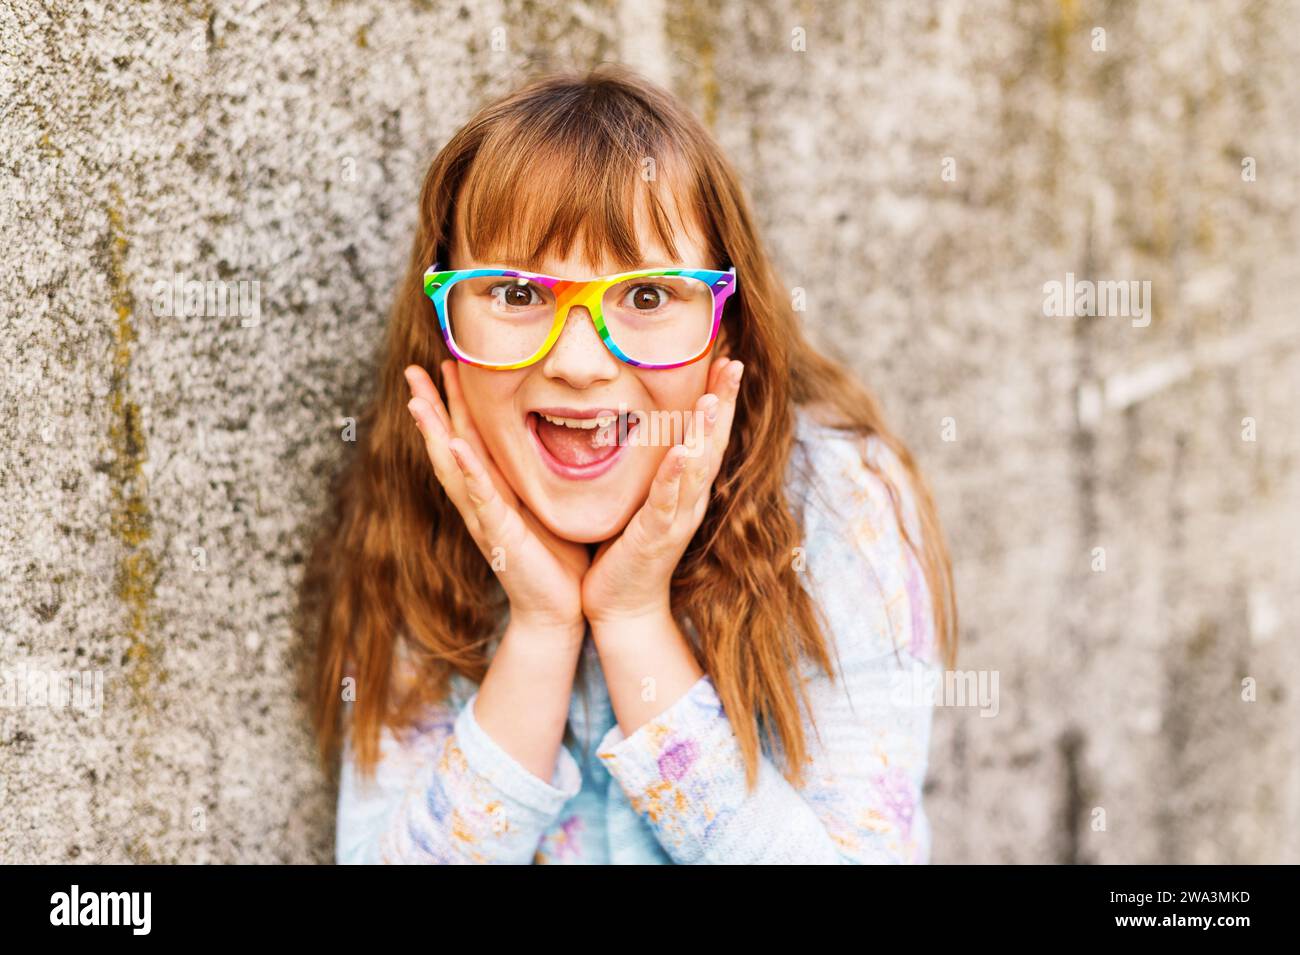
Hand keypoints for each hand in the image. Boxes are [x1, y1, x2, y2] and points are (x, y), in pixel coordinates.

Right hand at [405, 360, 589, 638]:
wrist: (560, 610)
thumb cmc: (559, 560)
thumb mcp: (550, 506)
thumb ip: (545, 477)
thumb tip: (563, 440)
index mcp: (495, 490)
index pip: (470, 438)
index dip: (455, 403)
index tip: (446, 364)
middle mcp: (481, 501)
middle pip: (448, 445)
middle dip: (430, 408)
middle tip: (412, 369)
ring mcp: (485, 517)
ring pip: (452, 467)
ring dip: (433, 433)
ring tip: (416, 400)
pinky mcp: (499, 535)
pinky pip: (479, 499)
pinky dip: (467, 473)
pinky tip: (454, 447)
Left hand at [581, 357, 743, 627]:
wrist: (622, 606)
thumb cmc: (626, 550)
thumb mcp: (642, 498)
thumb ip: (651, 466)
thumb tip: (646, 427)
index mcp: (686, 488)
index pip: (707, 435)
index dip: (719, 399)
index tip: (726, 359)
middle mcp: (690, 500)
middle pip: (713, 444)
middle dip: (724, 403)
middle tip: (733, 364)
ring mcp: (676, 519)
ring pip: (697, 469)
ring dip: (706, 433)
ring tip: (713, 398)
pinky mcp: (656, 537)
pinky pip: (668, 502)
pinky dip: (676, 476)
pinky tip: (681, 453)